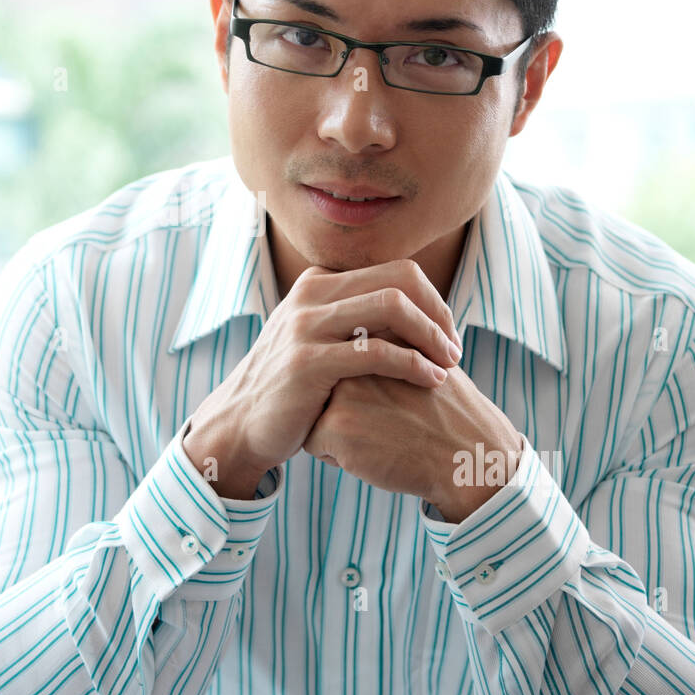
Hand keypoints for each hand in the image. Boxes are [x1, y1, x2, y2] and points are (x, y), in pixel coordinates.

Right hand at [184, 259, 462, 482]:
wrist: (241, 422)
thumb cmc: (292, 387)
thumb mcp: (317, 338)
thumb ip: (353, 319)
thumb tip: (413, 310)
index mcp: (319, 284)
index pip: (396, 272)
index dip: (433, 301)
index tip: (447, 335)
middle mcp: (312, 295)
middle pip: (399, 282)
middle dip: (438, 314)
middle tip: (454, 349)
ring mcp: (306, 326)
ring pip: (391, 307)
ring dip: (431, 335)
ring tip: (448, 363)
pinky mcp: (307, 362)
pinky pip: (375, 352)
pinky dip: (414, 364)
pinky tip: (432, 380)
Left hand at [302, 340, 525, 522]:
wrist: (468, 454)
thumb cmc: (444, 412)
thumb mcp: (420, 359)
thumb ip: (386, 344)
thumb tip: (351, 342)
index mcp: (372, 334)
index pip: (336, 364)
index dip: (360, 391)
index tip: (392, 403)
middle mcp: (353, 353)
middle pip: (321, 387)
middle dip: (345, 409)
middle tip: (387, 421)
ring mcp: (343, 387)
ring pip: (313, 414)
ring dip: (339, 431)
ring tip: (381, 435)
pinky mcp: (337, 423)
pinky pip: (313, 443)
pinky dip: (336, 456)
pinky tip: (373, 453)